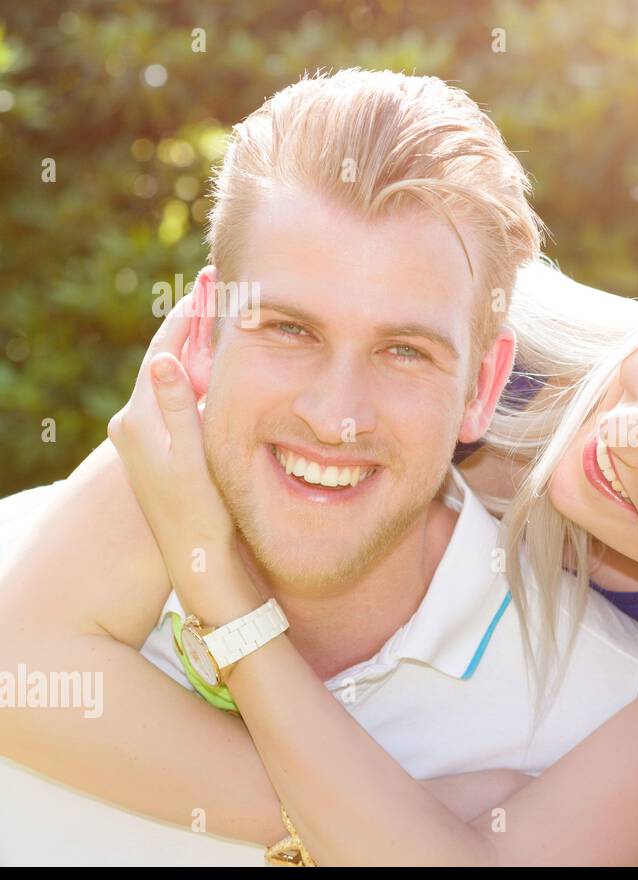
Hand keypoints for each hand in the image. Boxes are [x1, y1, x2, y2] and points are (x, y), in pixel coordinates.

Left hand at [107, 270, 242, 604]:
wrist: (198, 566)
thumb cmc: (201, 515)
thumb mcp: (192, 459)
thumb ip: (178, 407)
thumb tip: (167, 357)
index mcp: (138, 420)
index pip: (163, 350)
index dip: (189, 314)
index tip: (211, 280)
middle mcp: (136, 426)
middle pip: (167, 360)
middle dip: (195, 326)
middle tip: (222, 292)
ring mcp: (148, 441)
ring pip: (176, 381)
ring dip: (201, 352)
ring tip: (227, 323)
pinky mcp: (164, 454)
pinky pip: (183, 403)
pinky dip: (203, 381)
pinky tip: (225, 376)